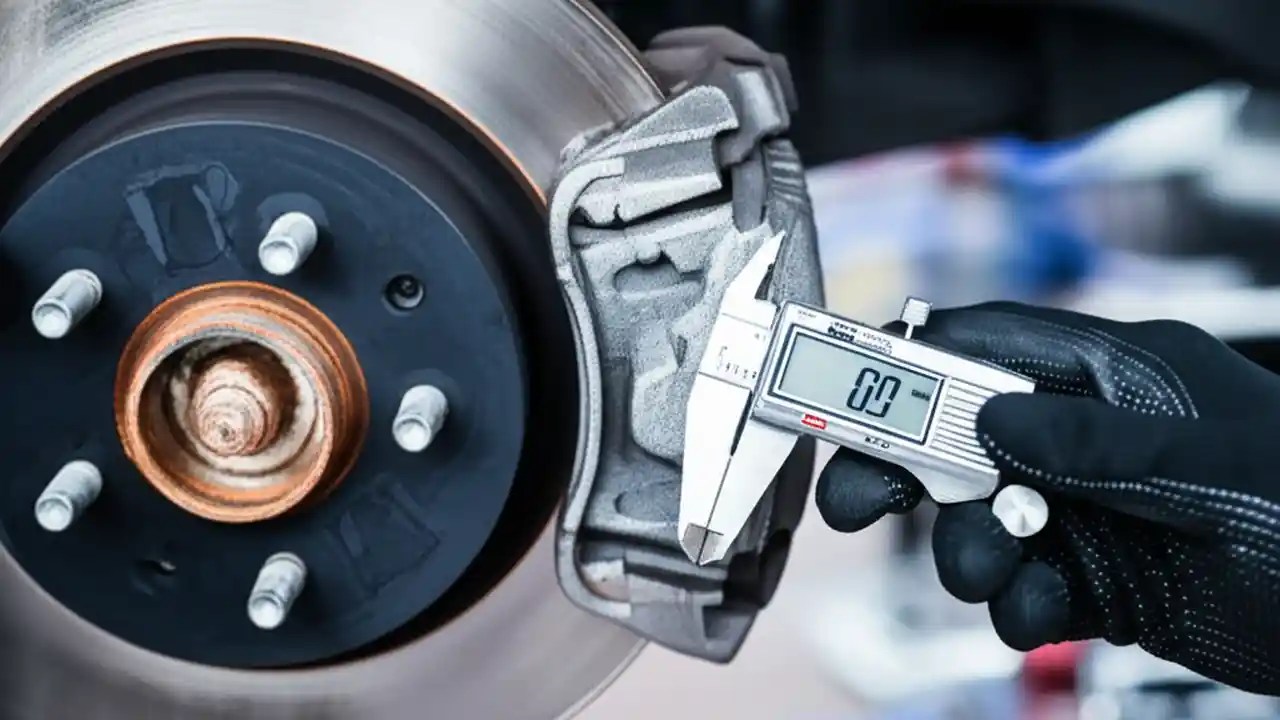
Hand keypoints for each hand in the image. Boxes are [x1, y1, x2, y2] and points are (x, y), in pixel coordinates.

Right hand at [816, 302, 1279, 694]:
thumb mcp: (1214, 471)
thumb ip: (1100, 444)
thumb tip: (997, 421)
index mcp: (1120, 377)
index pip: (991, 347)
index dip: (912, 362)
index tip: (843, 388)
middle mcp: (1092, 437)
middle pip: (963, 436)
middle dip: (907, 469)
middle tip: (853, 502)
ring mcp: (1091, 509)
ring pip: (983, 519)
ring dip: (968, 550)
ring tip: (997, 574)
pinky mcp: (1100, 578)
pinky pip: (1025, 587)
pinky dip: (1017, 606)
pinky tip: (1048, 614)